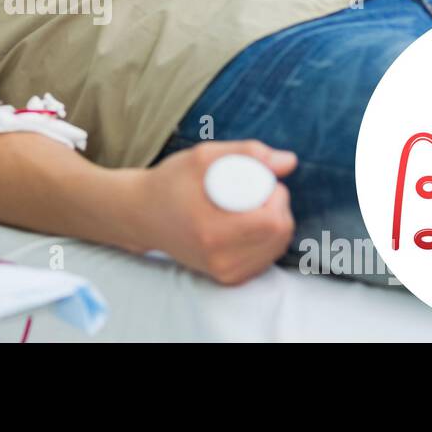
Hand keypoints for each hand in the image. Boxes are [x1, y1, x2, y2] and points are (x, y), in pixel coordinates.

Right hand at [134, 140, 297, 284]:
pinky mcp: (228, 278)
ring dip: (275, 223)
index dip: (276, 196)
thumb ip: (247, 153)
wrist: (142, 216)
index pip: (272, 222)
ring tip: (251, 207)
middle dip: (279, 208)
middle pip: (280, 235)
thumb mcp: (203, 157)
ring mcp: (224, 273)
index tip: (261, 181)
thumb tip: (289, 162)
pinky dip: (266, 239)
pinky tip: (248, 225)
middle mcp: (219, 259)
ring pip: (277, 247)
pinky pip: (266, 258)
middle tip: (258, 192)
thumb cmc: (171, 182)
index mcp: (212, 231)